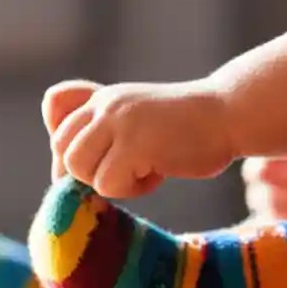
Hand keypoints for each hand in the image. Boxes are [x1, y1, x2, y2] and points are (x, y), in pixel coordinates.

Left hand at [42, 80, 234, 197]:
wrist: (229, 114)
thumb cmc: (187, 127)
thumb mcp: (138, 118)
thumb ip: (104, 131)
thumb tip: (62, 172)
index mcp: (103, 98)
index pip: (56, 122)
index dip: (68, 156)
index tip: (94, 169)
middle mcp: (106, 105)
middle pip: (62, 150)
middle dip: (87, 173)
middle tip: (123, 174)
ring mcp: (119, 121)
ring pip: (78, 168)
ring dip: (108, 182)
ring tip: (141, 172)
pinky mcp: (135, 144)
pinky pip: (107, 183)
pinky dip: (132, 189)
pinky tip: (158, 173)